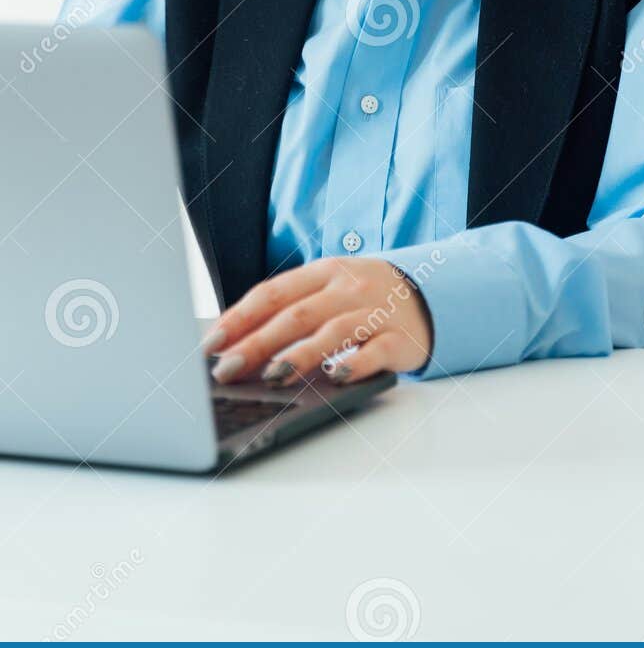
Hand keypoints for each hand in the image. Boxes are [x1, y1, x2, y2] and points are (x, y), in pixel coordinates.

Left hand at [204, 257, 433, 385]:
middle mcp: (347, 288)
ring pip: (332, 332)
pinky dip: (354, 364)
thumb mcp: (328, 290)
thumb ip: (291, 309)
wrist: (430, 296)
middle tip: (227, 369)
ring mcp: (374, 312)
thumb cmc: (364, 299)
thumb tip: (235, 343)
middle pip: (296, 315)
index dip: (239, 318)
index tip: (210, 344)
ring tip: (273, 374)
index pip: (273, 293)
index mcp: (324, 272)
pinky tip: (334, 376)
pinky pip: (374, 352)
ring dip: (300, 354)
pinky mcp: (397, 339)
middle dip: (257, 343)